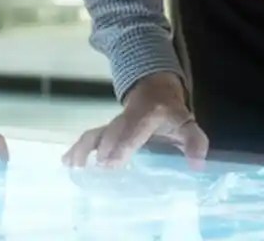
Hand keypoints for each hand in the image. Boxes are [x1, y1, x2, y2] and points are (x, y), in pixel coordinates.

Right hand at [62, 72, 208, 169]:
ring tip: (72, 166)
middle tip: (91, 173)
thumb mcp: (187, 124)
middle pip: (110, 134)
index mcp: (148, 116)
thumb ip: (194, 143)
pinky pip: (90, 136)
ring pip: (95, 133)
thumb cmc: (171, 114)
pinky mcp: (105, 128)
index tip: (110, 163)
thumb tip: (197, 166)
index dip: (121, 146)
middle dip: (99, 152)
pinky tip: (66, 161)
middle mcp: (126, 118)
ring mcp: (113, 123)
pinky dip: (77, 148)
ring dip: (82, 149)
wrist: (153, 90)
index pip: (134, 132)